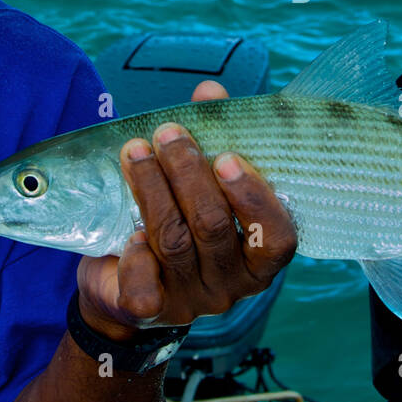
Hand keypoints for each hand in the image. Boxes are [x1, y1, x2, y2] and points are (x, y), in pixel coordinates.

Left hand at [75, 80, 296, 341]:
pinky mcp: (151, 310)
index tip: (228, 156)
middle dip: (188, 174)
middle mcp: (232, 283)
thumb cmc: (178, 222)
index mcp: (259, 257)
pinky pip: (144, 286)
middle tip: (168, 133)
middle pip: (214, 228)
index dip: (254, 197)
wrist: (124, 284)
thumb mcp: (199, 184)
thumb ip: (213, 139)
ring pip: (173, 241)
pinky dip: (134, 255)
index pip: (276, 237)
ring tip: (134, 150)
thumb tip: (210, 91)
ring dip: (152, 189)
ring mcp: (191, 300)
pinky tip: (128, 229)